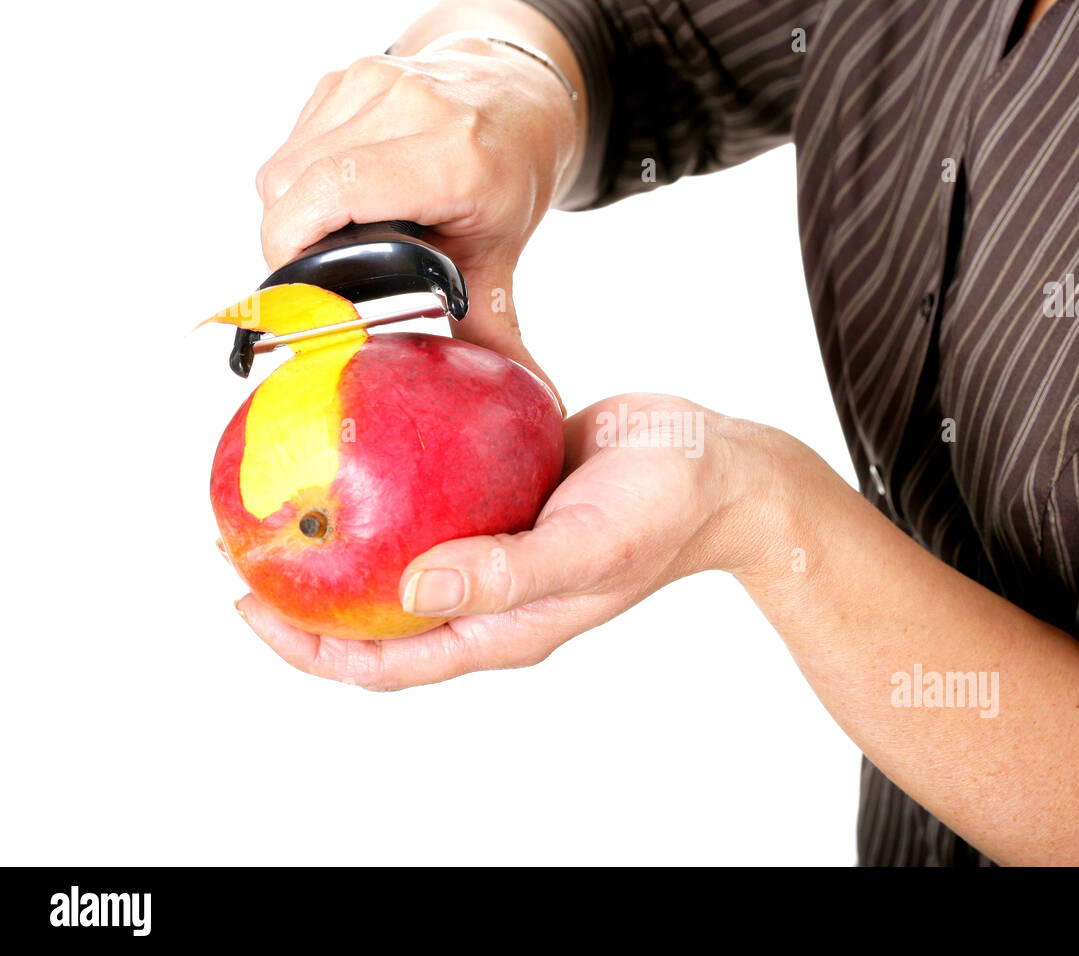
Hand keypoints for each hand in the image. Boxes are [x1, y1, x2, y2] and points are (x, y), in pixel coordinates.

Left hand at [236, 395, 775, 689]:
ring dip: (342, 535)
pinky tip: (362, 435)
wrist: (717, 463)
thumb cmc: (664, 512)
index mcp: (501, 626)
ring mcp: (494, 542)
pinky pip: (432, 494)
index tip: (249, 605)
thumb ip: (505, 574)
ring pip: (399, 551)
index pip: (386, 660)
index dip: (311, 646)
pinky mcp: (503, 495)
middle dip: (305, 594)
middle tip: (241, 545)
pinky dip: (390, 478)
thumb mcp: (589, 546)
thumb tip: (411, 591)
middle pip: (376, 613)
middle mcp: (487, 593)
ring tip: (287, 492)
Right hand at [254, 36, 579, 388]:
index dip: (293, 242)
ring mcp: (374, 82)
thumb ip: (495, 334)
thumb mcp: (501, 257)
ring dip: (291, 213)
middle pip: (292, 186)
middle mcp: (411, 108)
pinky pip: (287, 144)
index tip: (300, 292)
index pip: (332, 189)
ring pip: (279, 168)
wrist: (517, 97)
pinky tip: (342, 198)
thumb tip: (531, 402)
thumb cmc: (506, 178)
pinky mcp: (346, 74)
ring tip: (339, 237)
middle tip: (326, 279)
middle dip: (292, 243)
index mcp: (454, 159)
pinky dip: (298, 181)